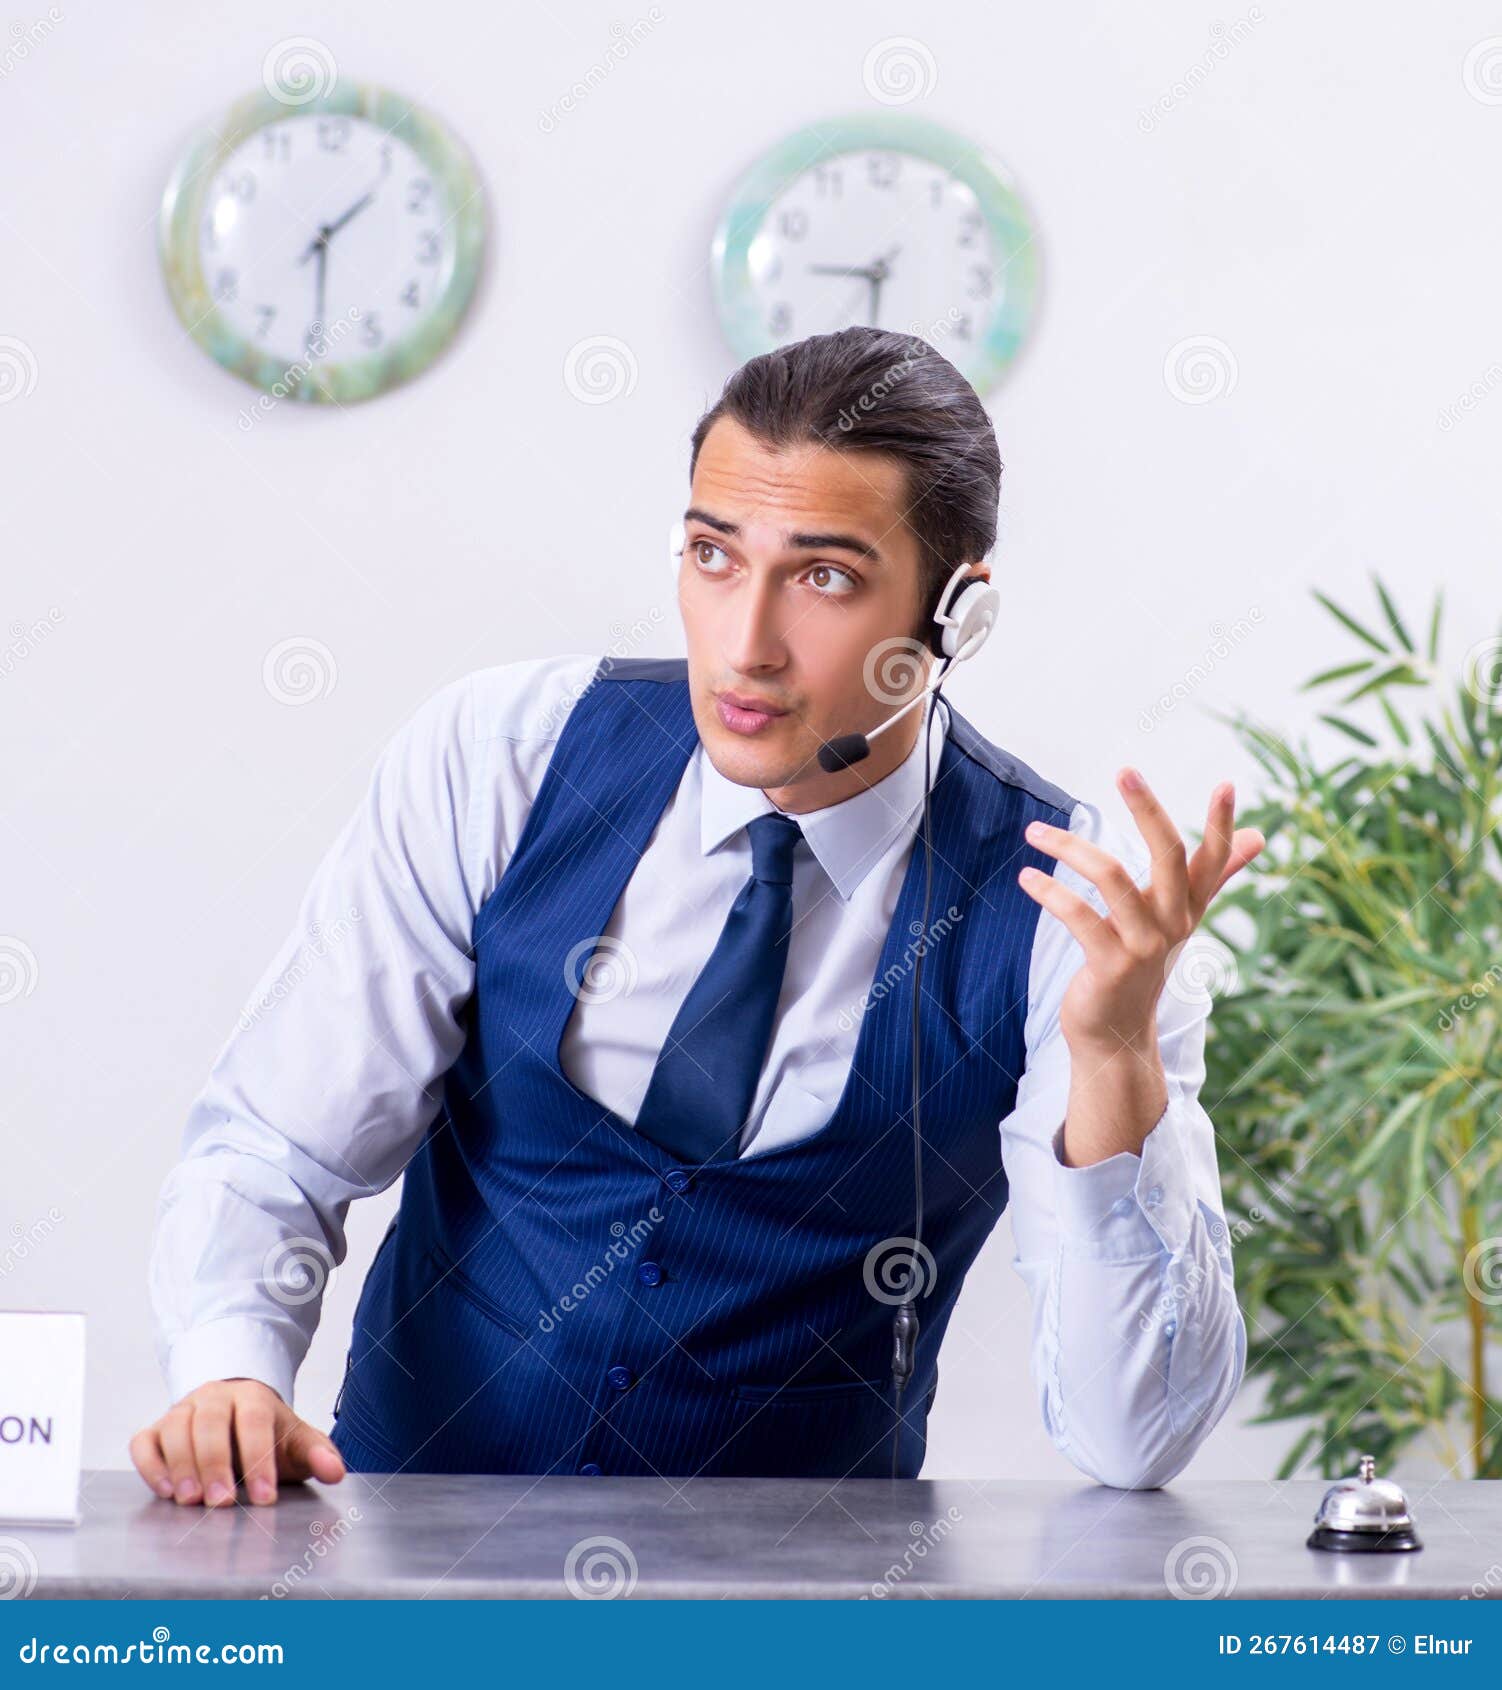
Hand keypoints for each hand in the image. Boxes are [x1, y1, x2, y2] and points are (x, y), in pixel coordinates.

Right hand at [129, 1378, 345, 1506]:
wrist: (236, 1414)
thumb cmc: (267, 1435)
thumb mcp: (295, 1441)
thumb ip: (317, 1454)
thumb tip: (337, 1472)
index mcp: (252, 1396)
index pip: (254, 1421)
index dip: (259, 1459)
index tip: (265, 1498)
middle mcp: (214, 1397)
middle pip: (210, 1423)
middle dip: (216, 1464)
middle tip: (223, 1504)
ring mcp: (181, 1411)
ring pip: (175, 1429)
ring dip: (181, 1466)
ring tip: (191, 1501)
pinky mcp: (155, 1430)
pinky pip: (143, 1442)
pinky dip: (150, 1465)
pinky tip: (163, 1491)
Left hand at [1017, 770, 1264, 1058]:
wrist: (1115, 1034)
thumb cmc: (1140, 963)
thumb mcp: (1177, 917)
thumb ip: (1215, 874)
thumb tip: (1259, 838)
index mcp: (1188, 906)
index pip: (1214, 858)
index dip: (1222, 824)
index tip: (1228, 783)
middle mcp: (1173, 923)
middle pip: (1170, 855)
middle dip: (1149, 810)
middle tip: (1126, 771)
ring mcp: (1144, 945)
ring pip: (1112, 878)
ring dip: (1069, 848)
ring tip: (1034, 832)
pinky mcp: (1110, 965)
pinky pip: (1078, 916)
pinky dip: (1049, 892)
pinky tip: (1027, 877)